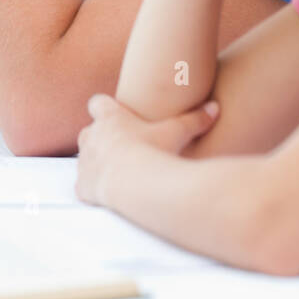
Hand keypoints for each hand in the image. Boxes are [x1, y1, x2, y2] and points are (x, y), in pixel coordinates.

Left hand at [76, 93, 218, 206]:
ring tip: (117, 173)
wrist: (136, 184)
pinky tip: (108, 195)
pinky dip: (92, 190)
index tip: (116, 115)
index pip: (98, 103)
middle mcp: (91, 136)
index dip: (105, 108)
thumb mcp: (177, 132)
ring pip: (84, 158)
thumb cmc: (154, 152)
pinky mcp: (82, 186)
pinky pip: (83, 186)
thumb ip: (195, 119)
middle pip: (89, 131)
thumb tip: (216, 107)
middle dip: (101, 138)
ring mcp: (84, 162)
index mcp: (109, 118)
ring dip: (97, 164)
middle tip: (121, 148)